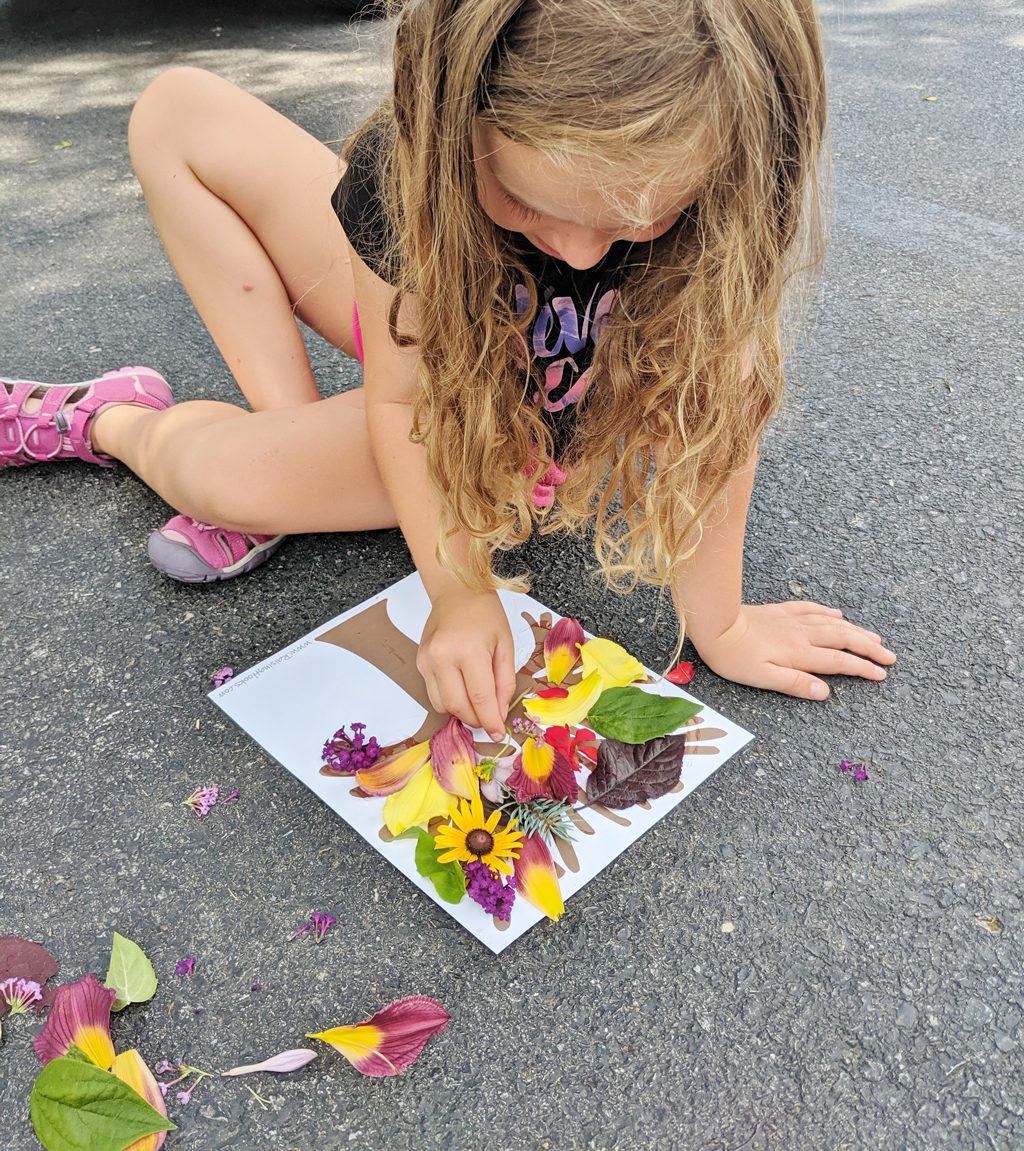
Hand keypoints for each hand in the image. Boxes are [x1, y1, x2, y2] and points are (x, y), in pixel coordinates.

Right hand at [417, 588, 516, 739]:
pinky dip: (449, 699)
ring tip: (476, 702)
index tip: (499, 733)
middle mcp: (442, 657)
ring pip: (441, 705)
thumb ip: (504, 683)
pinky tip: (462, 688)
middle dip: (475, 720)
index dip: (490, 721)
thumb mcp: (506, 646)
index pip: (479, 699)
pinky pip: (432, 693)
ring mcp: (426, 661)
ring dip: (460, 711)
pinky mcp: (419, 662)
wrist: (457, 591)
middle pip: (457, 707)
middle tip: (490, 719)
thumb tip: (498, 714)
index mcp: (469, 651)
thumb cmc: (485, 614)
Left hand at [691, 602, 896, 699]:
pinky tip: (837, 614)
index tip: (882, 674)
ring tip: (875, 637)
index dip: (863, 668)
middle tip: (890, 656)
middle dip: (869, 648)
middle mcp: (802, 634)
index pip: (840, 662)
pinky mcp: (780, 611)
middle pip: (844, 639)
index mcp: (800, 653)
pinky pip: (811, 609)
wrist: (715, 623)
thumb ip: (794, 683)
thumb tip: (825, 692)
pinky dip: (828, 612)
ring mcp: (792, 620)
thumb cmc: (734, 656)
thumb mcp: (762, 677)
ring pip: (832, 623)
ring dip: (856, 630)